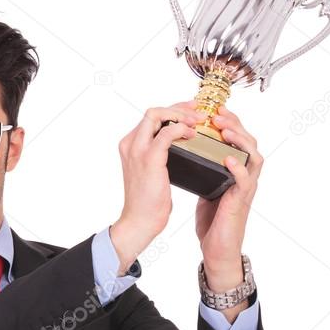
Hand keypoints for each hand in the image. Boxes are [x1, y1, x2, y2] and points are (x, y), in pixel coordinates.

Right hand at [110, 101, 205, 271]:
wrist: (140, 221)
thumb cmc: (148, 201)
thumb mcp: (152, 171)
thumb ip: (159, 154)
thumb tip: (179, 144)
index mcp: (130, 144)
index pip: (151, 117)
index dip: (173, 111)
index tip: (191, 113)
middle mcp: (130, 143)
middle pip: (154, 111)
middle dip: (179, 108)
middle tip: (199, 113)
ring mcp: (138, 150)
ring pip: (157, 115)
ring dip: (181, 114)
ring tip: (198, 121)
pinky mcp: (149, 158)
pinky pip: (167, 133)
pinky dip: (181, 129)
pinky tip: (193, 134)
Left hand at [194, 103, 263, 281]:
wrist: (217, 250)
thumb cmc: (213, 221)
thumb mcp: (206, 188)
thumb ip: (205, 170)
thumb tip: (187, 150)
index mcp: (235, 170)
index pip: (236, 138)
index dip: (227, 121)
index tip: (212, 109)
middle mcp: (244, 176)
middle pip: (248, 141)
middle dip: (234, 123)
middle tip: (217, 113)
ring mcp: (245, 188)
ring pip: (253, 156)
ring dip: (239, 140)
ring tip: (224, 129)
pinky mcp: (241, 201)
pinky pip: (245, 180)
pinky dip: (238, 167)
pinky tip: (228, 158)